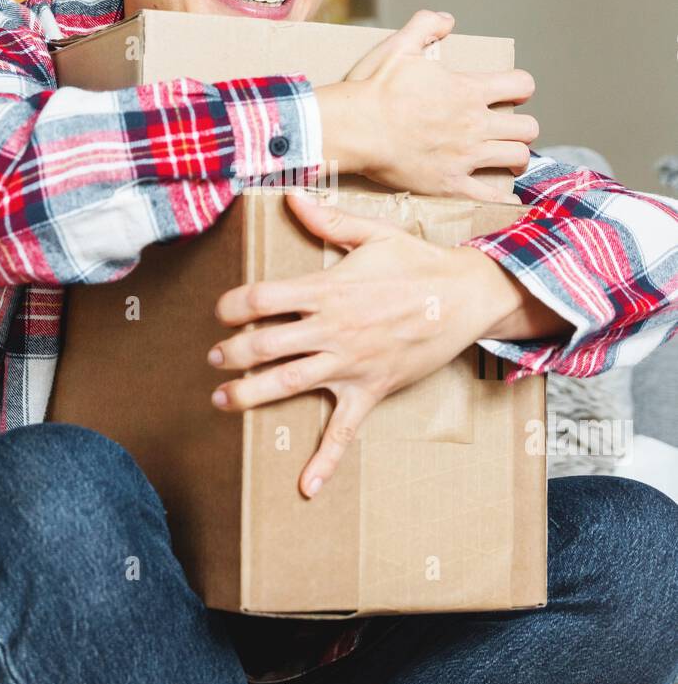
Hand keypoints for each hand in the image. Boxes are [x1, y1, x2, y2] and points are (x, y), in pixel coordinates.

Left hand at [207, 189, 508, 498]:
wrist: (468, 295)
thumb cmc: (419, 262)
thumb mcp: (374, 233)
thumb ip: (329, 219)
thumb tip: (292, 197)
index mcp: (329, 289)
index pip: (263, 298)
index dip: (233, 305)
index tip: (221, 310)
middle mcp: (334, 328)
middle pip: (266, 344)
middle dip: (233, 353)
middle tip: (215, 358)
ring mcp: (351, 363)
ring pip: (290, 383)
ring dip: (251, 393)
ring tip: (223, 398)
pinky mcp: (371, 390)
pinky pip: (344, 431)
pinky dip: (325, 460)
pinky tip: (306, 486)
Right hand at [315, 9, 537, 203]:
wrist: (354, 128)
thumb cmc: (373, 89)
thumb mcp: (399, 46)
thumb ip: (425, 25)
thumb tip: (446, 19)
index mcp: (467, 90)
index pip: (520, 85)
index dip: (521, 87)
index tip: (514, 93)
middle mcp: (474, 123)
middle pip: (527, 127)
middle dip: (523, 127)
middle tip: (510, 130)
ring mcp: (465, 156)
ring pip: (517, 157)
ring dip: (516, 158)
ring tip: (509, 160)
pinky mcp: (449, 184)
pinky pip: (488, 197)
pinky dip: (501, 200)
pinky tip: (506, 201)